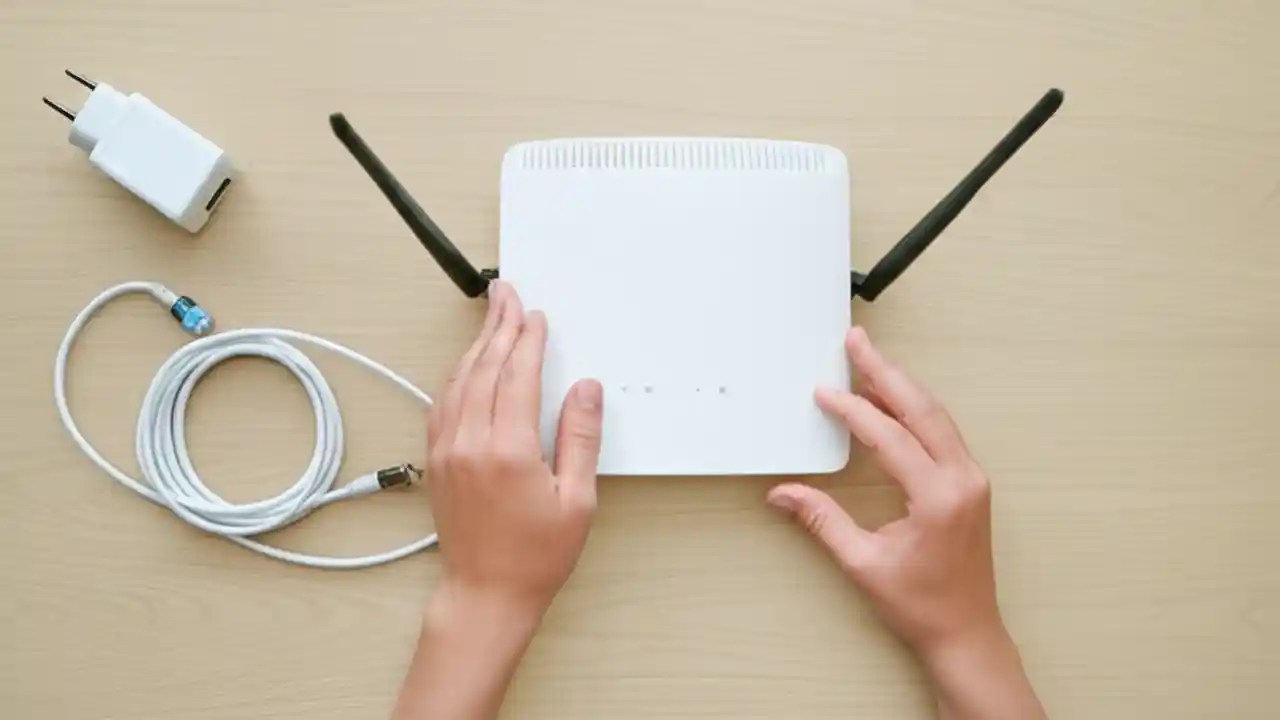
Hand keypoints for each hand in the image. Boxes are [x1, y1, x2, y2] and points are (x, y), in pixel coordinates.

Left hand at [426, 280, 603, 620]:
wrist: (485, 595)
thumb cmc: (535, 557)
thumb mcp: (577, 500)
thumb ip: (581, 438)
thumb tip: (586, 388)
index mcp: (508, 450)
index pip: (518, 376)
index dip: (528, 341)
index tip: (537, 317)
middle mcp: (470, 443)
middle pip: (485, 367)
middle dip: (499, 327)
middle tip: (507, 294)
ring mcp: (447, 451)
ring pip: (459, 381)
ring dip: (477, 345)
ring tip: (492, 317)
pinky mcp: (437, 462)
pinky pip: (444, 404)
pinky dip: (458, 375)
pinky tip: (468, 364)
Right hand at [768, 327, 1043, 718]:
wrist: (967, 634)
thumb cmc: (922, 607)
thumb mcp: (863, 563)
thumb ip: (822, 520)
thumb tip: (783, 492)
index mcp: (939, 498)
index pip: (889, 436)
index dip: (852, 411)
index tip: (824, 394)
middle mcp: (963, 480)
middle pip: (921, 409)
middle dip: (885, 372)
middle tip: (857, 341)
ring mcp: (972, 480)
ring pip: (935, 416)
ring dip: (901, 387)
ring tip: (869, 361)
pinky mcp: (970, 485)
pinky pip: (942, 433)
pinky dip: (914, 411)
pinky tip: (891, 402)